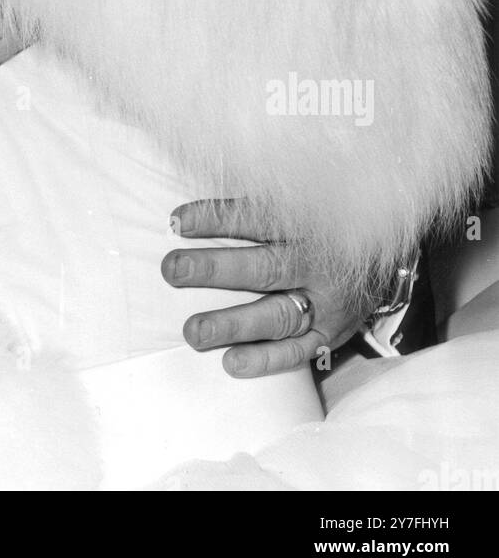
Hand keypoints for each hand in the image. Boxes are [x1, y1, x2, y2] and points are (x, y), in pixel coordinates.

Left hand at [162, 200, 368, 376]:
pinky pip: (298, 352)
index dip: (217, 219)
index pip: (258, 217)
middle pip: (264, 267)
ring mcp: (327, 303)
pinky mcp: (331, 335)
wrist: (384, 260)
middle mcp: (318, 264)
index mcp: (309, 222)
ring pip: (277, 315)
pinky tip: (231, 363)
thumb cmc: (324, 226)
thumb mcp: (302, 204)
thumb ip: (260, 203)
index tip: (177, 221)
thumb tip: (198, 195)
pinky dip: (265, 359)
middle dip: (216, 269)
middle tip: (173, 270)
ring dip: (233, 324)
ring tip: (193, 332)